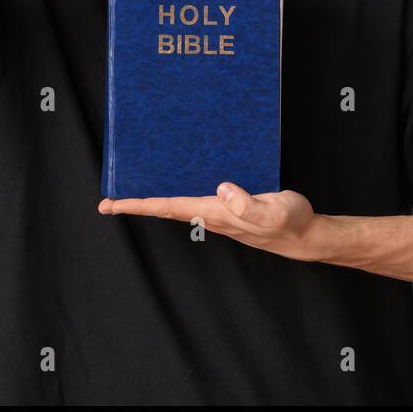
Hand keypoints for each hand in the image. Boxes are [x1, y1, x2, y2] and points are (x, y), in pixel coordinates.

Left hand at [98, 183, 320, 260]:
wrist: (305, 234)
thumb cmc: (291, 222)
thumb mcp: (274, 211)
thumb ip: (249, 203)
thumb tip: (223, 188)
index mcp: (216, 213)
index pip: (168, 208)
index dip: (139, 205)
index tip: (111, 205)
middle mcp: (211, 214)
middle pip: (165, 208)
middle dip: (136, 204)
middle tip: (107, 201)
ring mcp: (218, 211)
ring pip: (178, 203)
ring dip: (155, 197)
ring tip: (132, 187)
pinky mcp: (228, 205)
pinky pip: (195, 196)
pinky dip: (178, 188)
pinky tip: (175, 177)